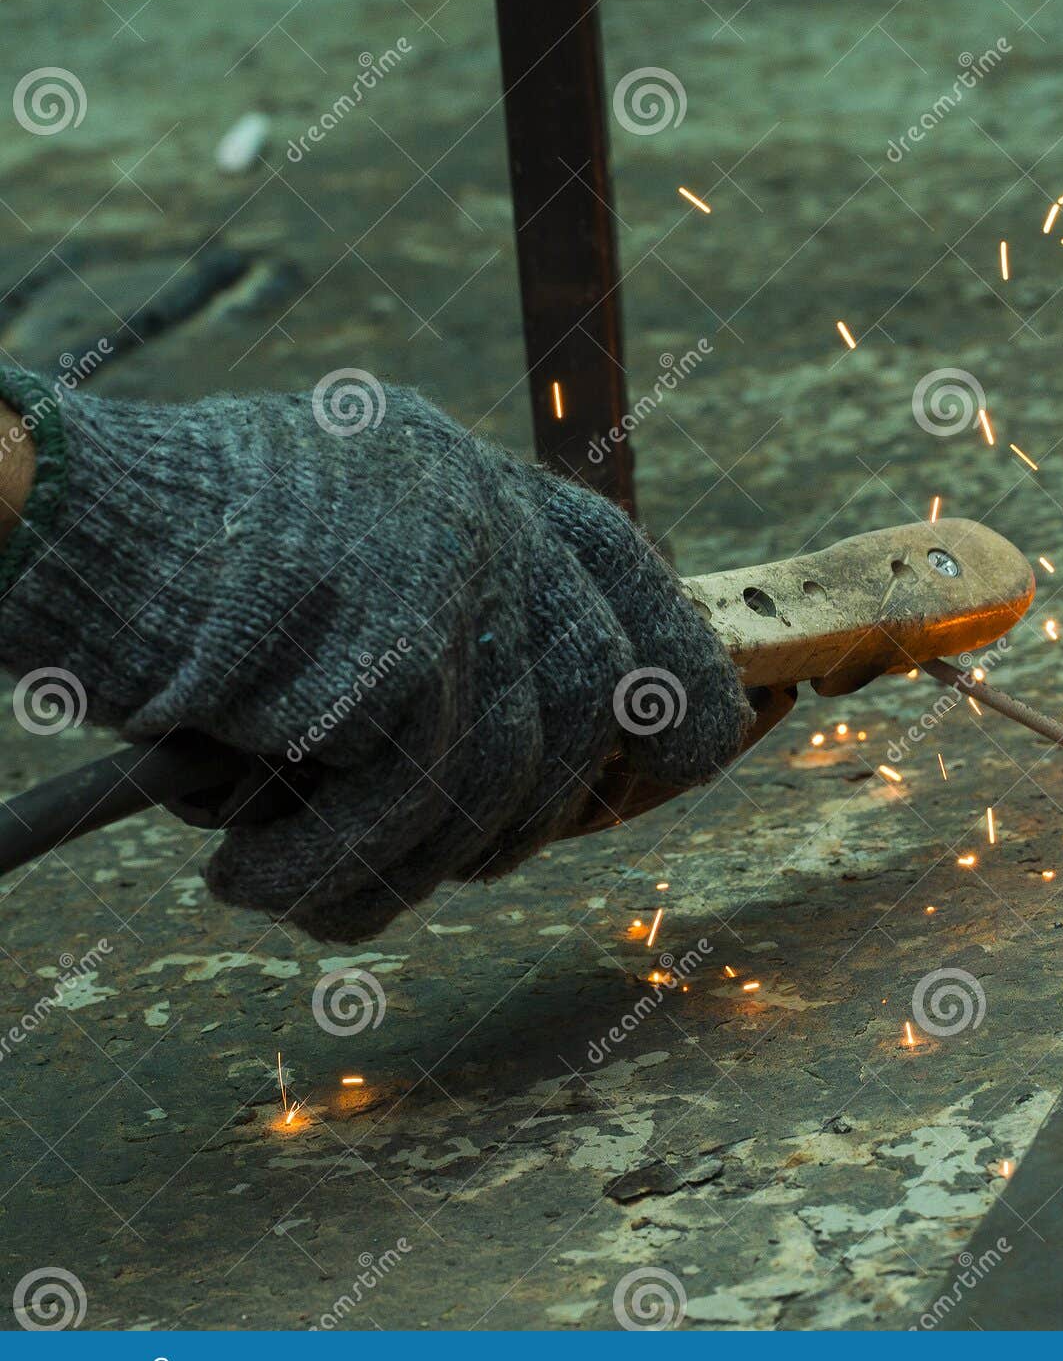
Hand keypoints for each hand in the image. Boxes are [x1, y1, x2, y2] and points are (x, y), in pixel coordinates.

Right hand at [0, 372, 751, 940]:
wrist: (52, 521)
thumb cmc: (163, 565)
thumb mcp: (330, 564)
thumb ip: (434, 624)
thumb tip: (526, 760)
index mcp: (470, 478)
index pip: (626, 572)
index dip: (681, 671)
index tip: (699, 752)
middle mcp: (482, 513)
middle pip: (595, 692)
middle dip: (533, 810)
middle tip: (436, 860)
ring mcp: (449, 577)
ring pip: (507, 776)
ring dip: (404, 860)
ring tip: (288, 882)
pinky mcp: (400, 654)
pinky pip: (414, 809)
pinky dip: (337, 871)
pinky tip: (249, 881)